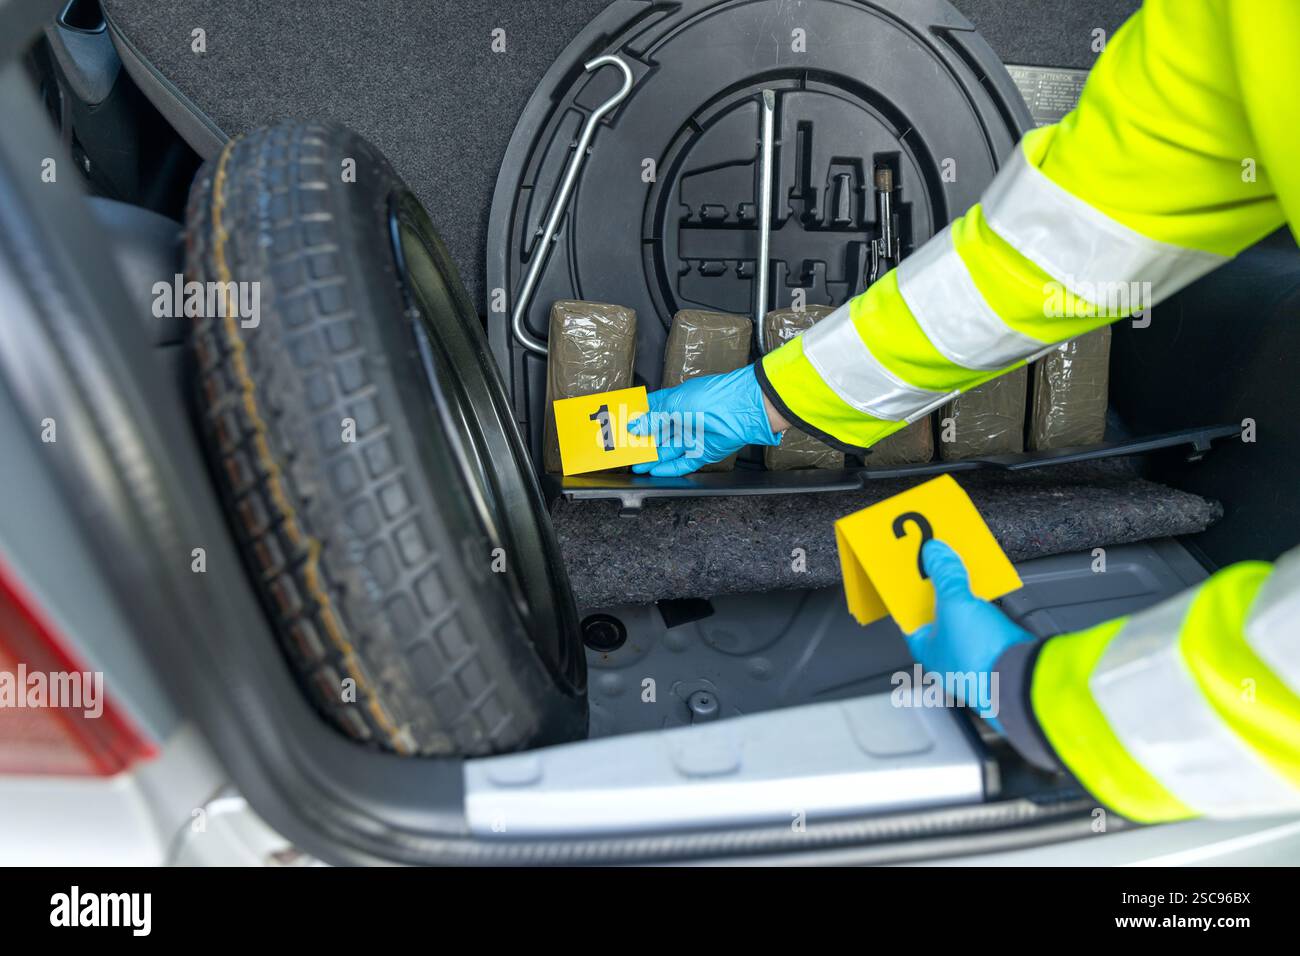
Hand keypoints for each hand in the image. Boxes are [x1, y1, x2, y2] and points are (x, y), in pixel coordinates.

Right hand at [628, 365, 783, 476]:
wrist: (742, 409)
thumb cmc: (711, 397)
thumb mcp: (674, 404)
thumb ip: (652, 418)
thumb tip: (634, 426)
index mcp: (675, 403)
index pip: (651, 412)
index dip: (636, 421)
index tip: (622, 429)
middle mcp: (684, 420)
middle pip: (658, 435)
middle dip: (642, 444)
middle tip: (626, 452)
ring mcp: (694, 437)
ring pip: (668, 451)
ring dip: (652, 459)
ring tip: (637, 466)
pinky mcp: (704, 452)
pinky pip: (684, 463)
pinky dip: (670, 468)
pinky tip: (656, 471)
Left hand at [904, 540, 1033, 729]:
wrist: (1024, 680)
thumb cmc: (981, 658)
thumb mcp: (955, 603)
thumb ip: (945, 575)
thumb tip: (935, 553)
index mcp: (928, 651)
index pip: (911, 619)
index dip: (911, 596)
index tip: (914, 575)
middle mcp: (950, 659)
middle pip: (941, 618)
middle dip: (944, 594)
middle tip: (944, 569)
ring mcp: (976, 659)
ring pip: (966, 622)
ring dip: (968, 601)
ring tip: (969, 578)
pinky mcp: (1001, 656)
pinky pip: (989, 626)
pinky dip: (989, 610)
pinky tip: (993, 597)